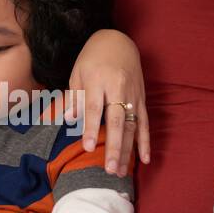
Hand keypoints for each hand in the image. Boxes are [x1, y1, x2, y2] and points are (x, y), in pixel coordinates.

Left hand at [67, 29, 149, 175]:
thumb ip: (75, 97)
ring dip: (127, 151)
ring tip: (120, 171)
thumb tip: (68, 119)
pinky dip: (145, 141)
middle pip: (117, 121)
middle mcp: (118, 89)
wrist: (118, 41)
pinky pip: (145, 123)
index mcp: (98, 81)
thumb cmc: (92, 58)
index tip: (88, 147)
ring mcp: (133, 95)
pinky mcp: (142, 99)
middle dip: (114, 147)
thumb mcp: (78, 73)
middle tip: (109, 169)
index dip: (90, 128)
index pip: (94, 108)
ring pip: (132, 126)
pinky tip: (144, 159)